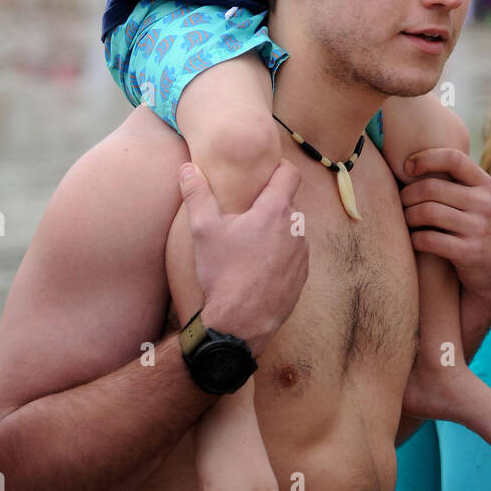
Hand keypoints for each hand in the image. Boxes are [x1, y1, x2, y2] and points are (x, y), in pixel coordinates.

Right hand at [178, 159, 305, 355]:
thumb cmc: (223, 273)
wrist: (240, 323)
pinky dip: (280, 256)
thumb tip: (188, 168)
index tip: (264, 173)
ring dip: (276, 232)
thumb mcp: (204, 230)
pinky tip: (258, 268)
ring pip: (291, 231)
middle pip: (287, 204)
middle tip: (245, 216)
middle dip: (269, 206)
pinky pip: (294, 256)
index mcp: (275, 211)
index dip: (278, 169)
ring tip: (250, 246)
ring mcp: (302, 254)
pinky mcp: (302, 276)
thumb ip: (197, 194)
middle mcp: (296, 229)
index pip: (290, 174)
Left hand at [399, 148, 490, 309]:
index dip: (425, 158)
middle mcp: (484, 203)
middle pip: (431, 188)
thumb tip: (415, 160)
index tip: (407, 168)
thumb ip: (459, 182)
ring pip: (427, 212)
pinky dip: (415, 239)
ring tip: (405, 220)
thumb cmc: (481, 229)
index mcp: (485, 184)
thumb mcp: (481, 201)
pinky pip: (429, 240)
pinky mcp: (469, 252)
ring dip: (408, 217)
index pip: (452, 158)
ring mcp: (478, 228)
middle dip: (407, 195)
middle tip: (399, 202)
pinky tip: (413, 239)